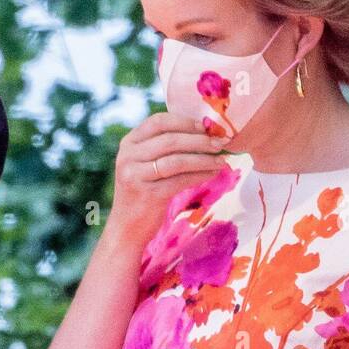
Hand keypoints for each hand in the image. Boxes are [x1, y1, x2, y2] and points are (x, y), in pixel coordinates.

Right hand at [105, 111, 228, 249]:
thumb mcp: (144, 163)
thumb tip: (202, 130)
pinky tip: (213, 173)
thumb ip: (162, 145)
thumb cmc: (142, 191)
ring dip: (203, 159)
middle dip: (200, 140)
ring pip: (177, 160)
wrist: (126, 227)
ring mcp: (136, 176)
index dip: (185, 122)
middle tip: (220, 143)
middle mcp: (128, 157)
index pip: (158, 122)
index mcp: (128, 143)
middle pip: (170, 140)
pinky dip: (200, 175)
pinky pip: (181, 180)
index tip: (206, 126)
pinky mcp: (148, 194)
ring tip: (221, 160)